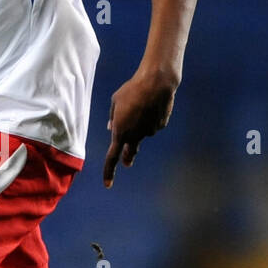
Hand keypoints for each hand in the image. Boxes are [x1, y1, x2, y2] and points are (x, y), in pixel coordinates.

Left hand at [102, 67, 178, 186]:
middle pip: (130, 151)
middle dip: (128, 157)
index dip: (109, 172)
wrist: (157, 83)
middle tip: (128, 163)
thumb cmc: (132, 89)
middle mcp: (134, 136)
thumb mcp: (115, 101)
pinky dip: (150, 118)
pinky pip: (152, 125)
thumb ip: (113, 117)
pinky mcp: (159, 126)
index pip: (112, 158)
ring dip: (139, 126)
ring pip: (141, 133)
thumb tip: (111, 128)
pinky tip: (152, 106)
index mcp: (120, 132)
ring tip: (141, 106)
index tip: (108, 184)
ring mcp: (148, 132)